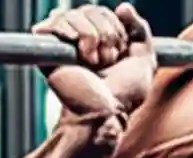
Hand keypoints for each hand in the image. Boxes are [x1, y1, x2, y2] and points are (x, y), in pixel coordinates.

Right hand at [34, 3, 156, 116]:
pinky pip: (54, 22)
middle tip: (106, 62)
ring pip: (74, 14)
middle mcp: (80, 39)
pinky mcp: (48, 50)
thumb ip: (139, 29)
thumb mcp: (144, 59)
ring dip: (92, 38)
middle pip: (90, 9)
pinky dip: (71, 34)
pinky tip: (81, 55)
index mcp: (100, 40)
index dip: (117, 29)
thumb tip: (122, 6)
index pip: (104, 12)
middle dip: (107, 34)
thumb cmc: (124, 95)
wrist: (105, 111)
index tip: (120, 55)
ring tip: (93, 63)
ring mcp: (63, 43)